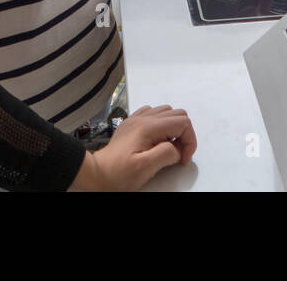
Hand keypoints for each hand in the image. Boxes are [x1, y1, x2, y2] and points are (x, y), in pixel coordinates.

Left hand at [71, 105, 196, 189]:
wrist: (97, 173)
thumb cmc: (117, 173)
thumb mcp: (145, 167)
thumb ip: (165, 154)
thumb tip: (177, 149)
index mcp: (147, 127)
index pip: (182, 122)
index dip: (189, 141)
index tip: (183, 157)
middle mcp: (142, 119)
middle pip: (177, 114)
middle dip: (184, 134)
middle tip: (178, 153)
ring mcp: (136, 120)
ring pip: (166, 112)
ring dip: (173, 129)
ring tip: (167, 148)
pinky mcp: (132, 125)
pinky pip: (152, 115)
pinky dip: (161, 125)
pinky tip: (156, 140)